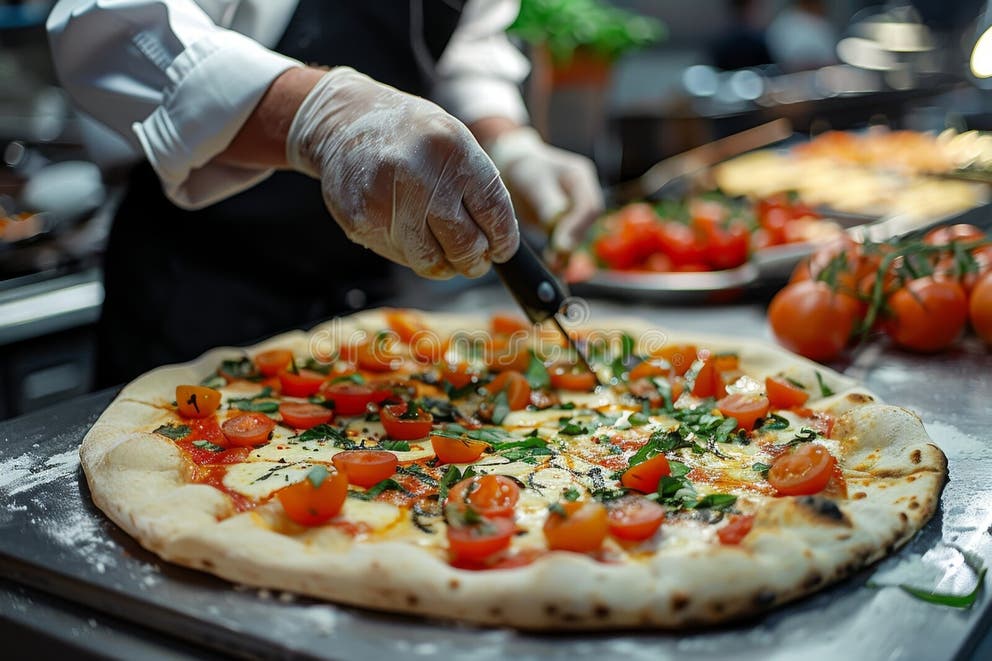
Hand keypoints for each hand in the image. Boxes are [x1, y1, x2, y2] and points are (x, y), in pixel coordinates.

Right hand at [286, 67, 518, 278]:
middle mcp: (420, 174)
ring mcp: (387, 200)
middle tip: (476, 260)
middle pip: (464, 244)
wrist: (343, 120)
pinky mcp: (362, 221)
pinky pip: (400, 256)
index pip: (493, 212)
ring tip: (446, 254)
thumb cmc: (409, 134)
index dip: (503, 240)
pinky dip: (413, 253)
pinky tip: (411, 234)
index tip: (502, 250)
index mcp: (452, 149)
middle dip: (475, 260)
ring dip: (445, 264)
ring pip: (431, 260)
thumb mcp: (452, 140)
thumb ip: (477, 185)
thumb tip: (498, 239)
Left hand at [486, 127, 603, 266]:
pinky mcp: (566, 223)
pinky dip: (559, 253)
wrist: (514, 167)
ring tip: (553, 265)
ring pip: (578, 235)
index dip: (577, 228)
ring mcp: (576, 209)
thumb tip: (556, 225)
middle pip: (586, 224)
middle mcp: (583, 194)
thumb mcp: (534, 182)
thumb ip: (547, 203)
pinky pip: (567, 240)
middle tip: (555, 262)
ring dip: (565, 252)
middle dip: (571, 244)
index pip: (590, 206)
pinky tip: (552, 264)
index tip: (561, 246)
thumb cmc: (524, 169)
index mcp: (580, 176)